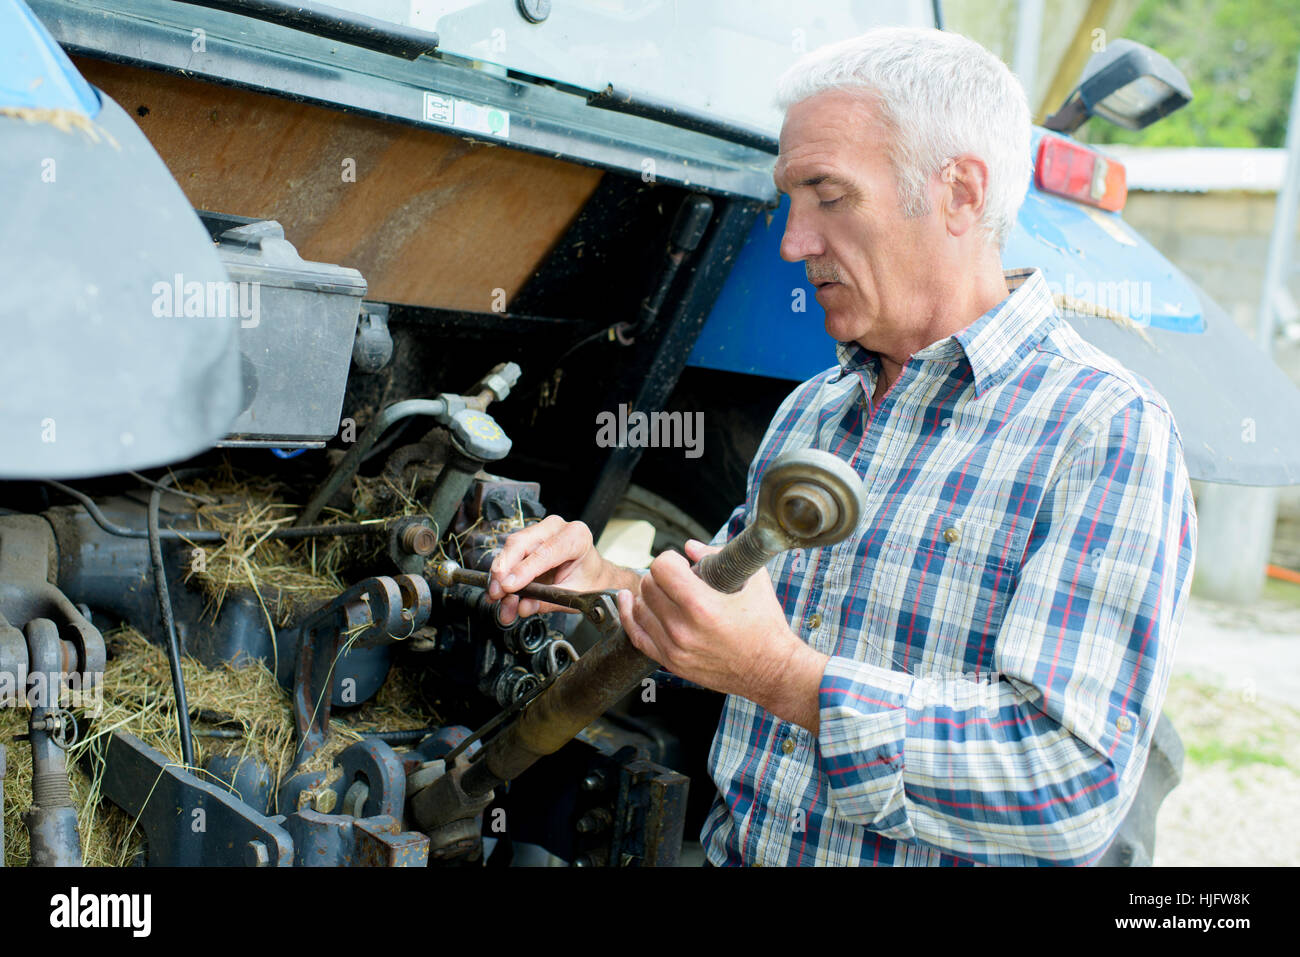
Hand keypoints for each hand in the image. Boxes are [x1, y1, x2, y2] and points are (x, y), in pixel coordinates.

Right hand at [488, 515, 613, 623]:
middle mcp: (557, 528)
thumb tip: (523, 606)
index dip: (524, 570)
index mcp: (577, 537)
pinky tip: (498, 593)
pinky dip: (502, 576)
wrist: (593, 574)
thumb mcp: (574, 594)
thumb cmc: (588, 580)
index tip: (509, 587)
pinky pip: (510, 555)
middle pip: (522, 543)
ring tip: (497, 601)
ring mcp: (541, 531)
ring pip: (512, 549)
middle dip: (504, 570)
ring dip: (500, 577)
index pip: (546, 551)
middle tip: (496, 594)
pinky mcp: (528, 540)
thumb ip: (549, 601)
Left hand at [616, 540, 828, 730]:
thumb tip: (691, 547)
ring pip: (639, 608)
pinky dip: (630, 616)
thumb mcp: (752, 582)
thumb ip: (718, 557)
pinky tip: (630, 602)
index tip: (681, 563)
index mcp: (702, 606)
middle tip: (675, 576)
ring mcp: (674, 649)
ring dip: (646, 593)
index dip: (670, 559)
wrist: (772, 671)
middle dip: (660, 575)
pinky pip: (637, 636)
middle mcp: (683, 629)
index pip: (662, 567)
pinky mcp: (671, 662)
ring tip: (661, 589)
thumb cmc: (766, 628)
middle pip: (648, 585)